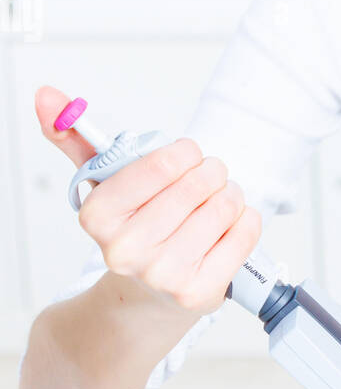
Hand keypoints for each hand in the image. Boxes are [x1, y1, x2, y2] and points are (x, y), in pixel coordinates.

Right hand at [36, 85, 261, 316]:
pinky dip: (246, 219)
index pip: (160, 164)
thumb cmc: (133, 225)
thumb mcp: (102, 181)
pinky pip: (244, 233)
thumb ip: (74, 136)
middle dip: (211, 171)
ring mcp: (163, 274)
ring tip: (218, 199)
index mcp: (98, 216)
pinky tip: (230, 222)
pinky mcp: (198, 292)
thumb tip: (45, 95)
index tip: (188, 154)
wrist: (147, 292)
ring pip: (224, 205)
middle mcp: (126, 250)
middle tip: (208, 175)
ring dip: (230, 193)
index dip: (184, 153)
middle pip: (197, 183)